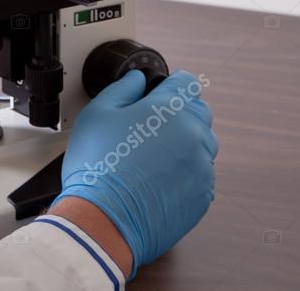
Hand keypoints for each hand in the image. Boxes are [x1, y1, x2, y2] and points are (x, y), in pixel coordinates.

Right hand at [52, 70, 217, 278]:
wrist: (104, 219)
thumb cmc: (97, 166)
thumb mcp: (96, 114)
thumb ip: (121, 89)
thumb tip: (136, 80)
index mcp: (169, 109)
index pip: (187, 83)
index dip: (171, 85)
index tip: (160, 93)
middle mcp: (193, 135)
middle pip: (199, 112)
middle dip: (180, 114)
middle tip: (150, 128)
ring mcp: (202, 167)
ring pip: (203, 145)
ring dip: (185, 144)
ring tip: (152, 157)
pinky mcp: (202, 195)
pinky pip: (201, 175)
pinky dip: (185, 173)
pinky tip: (157, 179)